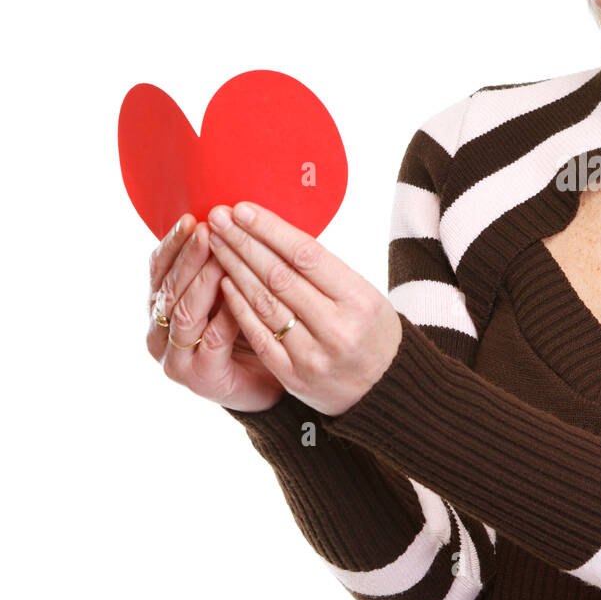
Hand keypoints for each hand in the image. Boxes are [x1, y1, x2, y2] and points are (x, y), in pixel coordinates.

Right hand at [146, 214, 285, 411]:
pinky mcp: (200, 377)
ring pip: (184, 313)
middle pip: (169, 287)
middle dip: (189, 256)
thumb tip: (231, 215)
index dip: (173, 243)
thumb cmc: (246, 328)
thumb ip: (220, 262)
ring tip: (221, 256)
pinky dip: (225, 315)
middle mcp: (160, 331)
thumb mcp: (228, 290)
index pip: (159, 268)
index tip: (191, 217)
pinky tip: (238, 296)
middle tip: (207, 230)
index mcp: (161, 306)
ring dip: (203, 282)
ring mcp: (175, 357)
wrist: (263, 383)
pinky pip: (212, 340)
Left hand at [205, 201, 402, 417]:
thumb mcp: (366, 296)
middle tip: (218, 217)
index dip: (270, 230)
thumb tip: (274, 233)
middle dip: (244, 243)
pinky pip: (259, 335)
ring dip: (234, 268)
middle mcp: (337, 329)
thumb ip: (326, 273)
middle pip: (279, 277)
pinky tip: (224, 282)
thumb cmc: (373, 332)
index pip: (307, 256)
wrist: (384, 389)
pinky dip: (239, 306)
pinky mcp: (293, 376)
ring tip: (216, 243)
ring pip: (264, 303)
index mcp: (360, 301)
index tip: (243, 209)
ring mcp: (313, 356)